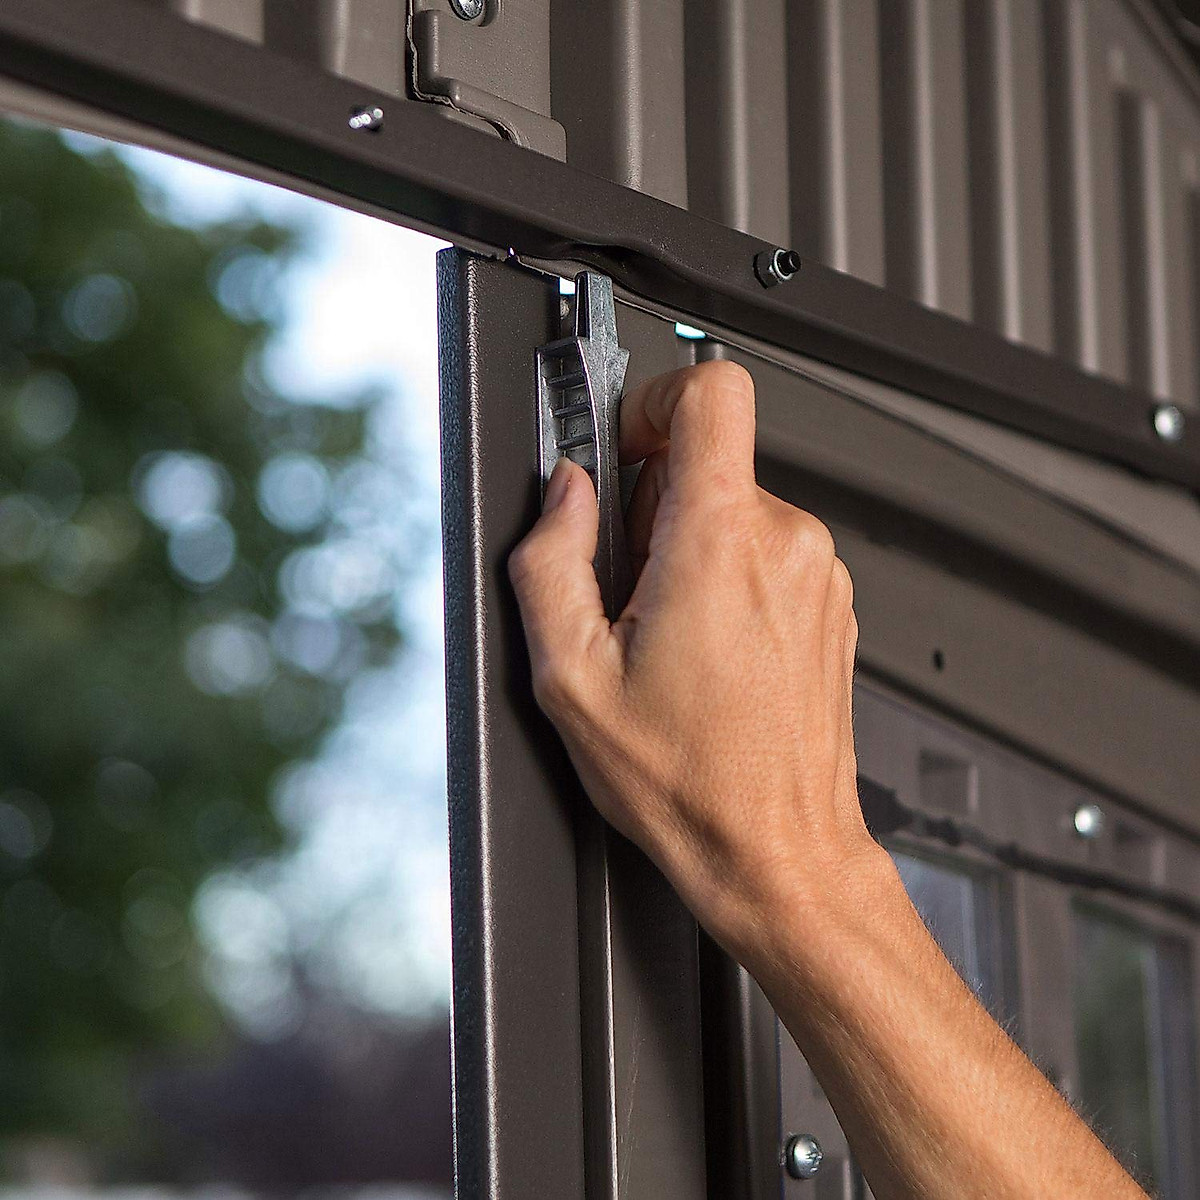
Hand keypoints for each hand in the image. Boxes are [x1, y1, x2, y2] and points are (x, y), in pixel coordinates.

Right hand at [508, 360, 882, 970]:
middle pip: (707, 459)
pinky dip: (728, 578)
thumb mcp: (571, 679)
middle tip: (628, 591)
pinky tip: (707, 650)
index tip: (622, 448)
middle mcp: (784, 543)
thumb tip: (561, 497)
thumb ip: (549, 562)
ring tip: (669, 636)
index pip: (711, 389)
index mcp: (718, 542)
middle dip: (651, 508)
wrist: (778, 849)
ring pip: (735, 508)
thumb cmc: (691, 782)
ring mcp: (817, 573)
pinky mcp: (830, 602)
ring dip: (688, 550)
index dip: (654, 399)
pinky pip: (767, 551)